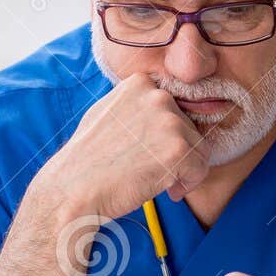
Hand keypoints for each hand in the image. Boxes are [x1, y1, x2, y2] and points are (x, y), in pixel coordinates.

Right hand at [28, 74, 212, 224]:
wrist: (74, 189)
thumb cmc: (88, 158)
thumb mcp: (107, 112)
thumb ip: (135, 105)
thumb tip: (161, 105)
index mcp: (140, 83)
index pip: (173, 107)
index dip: (165, 133)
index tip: (152, 150)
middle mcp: (158, 96)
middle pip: (188, 127)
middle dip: (176, 152)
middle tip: (154, 171)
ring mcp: (169, 122)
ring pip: (199, 148)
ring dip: (184, 169)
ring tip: (159, 182)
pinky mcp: (178, 149)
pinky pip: (200, 169)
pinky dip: (189, 184)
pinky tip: (168, 192)